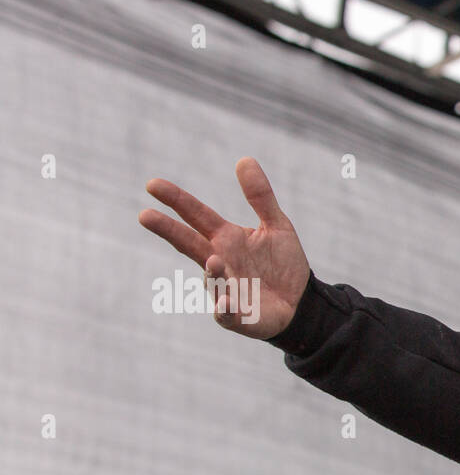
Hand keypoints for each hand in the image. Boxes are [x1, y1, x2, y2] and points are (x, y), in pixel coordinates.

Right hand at [138, 157, 309, 339]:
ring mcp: (225, 288)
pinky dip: (225, 309)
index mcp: (225, 238)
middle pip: (188, 243)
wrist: (300, 301)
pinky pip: (227, 313)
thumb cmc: (283, 264)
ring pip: (211, 278)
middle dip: (167, 230)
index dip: (176, 200)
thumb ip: (260, 196)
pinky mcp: (238, 315)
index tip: (152, 184)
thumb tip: (244, 159)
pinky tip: (226, 304)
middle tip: (144, 215)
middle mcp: (219, 261)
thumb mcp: (277, 225)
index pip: (196, 215)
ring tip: (214, 260)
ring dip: (212, 270)